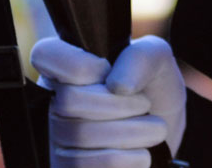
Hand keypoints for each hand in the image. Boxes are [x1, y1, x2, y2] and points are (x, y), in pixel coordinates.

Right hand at [32, 36, 185, 167]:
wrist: (165, 137)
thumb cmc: (154, 91)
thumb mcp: (157, 61)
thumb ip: (140, 57)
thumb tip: (118, 85)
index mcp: (66, 69)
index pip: (46, 55)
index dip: (79, 65)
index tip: (108, 74)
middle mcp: (53, 104)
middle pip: (69, 100)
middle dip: (121, 104)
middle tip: (144, 105)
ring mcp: (58, 142)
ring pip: (83, 136)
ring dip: (133, 132)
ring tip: (152, 129)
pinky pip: (95, 166)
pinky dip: (130, 160)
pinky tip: (139, 153)